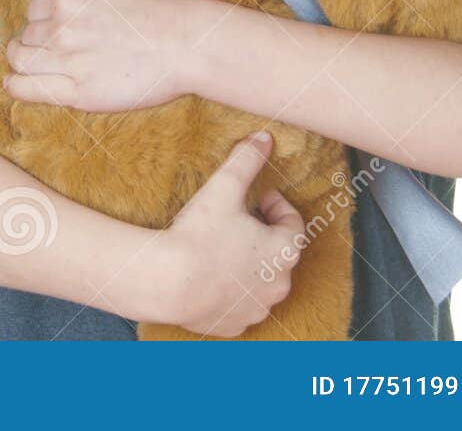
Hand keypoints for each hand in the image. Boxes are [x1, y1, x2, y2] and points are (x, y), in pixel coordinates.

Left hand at [3, 0, 224, 110]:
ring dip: (23, 60)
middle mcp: (61, 29)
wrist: (181, 44)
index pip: (32, 8)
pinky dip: (16, 86)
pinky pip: (29, 89)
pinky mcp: (78, 92)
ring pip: (21, 60)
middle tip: (52, 48)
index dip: (40, 18)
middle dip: (34, 40)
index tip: (52, 27)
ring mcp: (67, 61)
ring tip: (32, 63)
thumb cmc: (150, 10)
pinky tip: (14, 84)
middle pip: (26, 35)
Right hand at [152, 132, 304, 336]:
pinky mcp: (233, 325)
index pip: (294, 224)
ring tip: (221, 248)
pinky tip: (210, 276)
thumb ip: (246, 160)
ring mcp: (256, 308)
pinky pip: (239, 305)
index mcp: (283, 251)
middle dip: (263, 236)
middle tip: (236, 220)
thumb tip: (264, 136)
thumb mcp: (223, 188)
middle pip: (279, 254)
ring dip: (249, 266)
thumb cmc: (199, 234)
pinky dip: (231, 291)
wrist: (168, 282)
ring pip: (261, 283)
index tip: (257, 197)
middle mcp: (278, 285)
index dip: (276, 206)